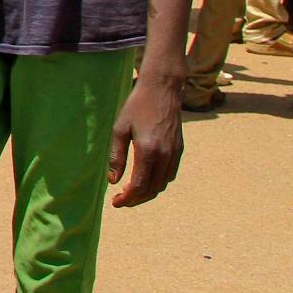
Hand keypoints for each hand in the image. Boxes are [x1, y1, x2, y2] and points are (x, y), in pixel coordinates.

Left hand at [108, 74, 183, 207]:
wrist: (162, 90)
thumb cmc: (136, 107)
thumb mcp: (119, 129)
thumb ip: (116, 156)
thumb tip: (113, 181)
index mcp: (148, 151)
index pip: (139, 185)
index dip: (127, 198)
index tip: (115, 203)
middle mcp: (165, 156)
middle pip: (152, 189)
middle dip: (136, 199)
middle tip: (121, 201)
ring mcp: (175, 153)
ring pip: (162, 184)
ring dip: (147, 192)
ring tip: (131, 192)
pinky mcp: (179, 149)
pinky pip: (169, 174)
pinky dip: (157, 182)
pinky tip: (145, 179)